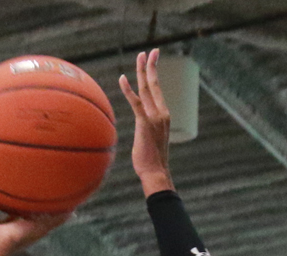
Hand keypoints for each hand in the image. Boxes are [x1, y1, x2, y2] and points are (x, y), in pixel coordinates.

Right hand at [0, 184, 68, 255]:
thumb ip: (57, 219)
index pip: (24, 210)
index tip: (31, 187)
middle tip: (9, 177)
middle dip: (7, 195)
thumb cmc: (20, 238)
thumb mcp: (42, 226)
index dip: (27, 201)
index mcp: (18, 223)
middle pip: (5, 205)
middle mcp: (3, 221)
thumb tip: (76, 212)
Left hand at [117, 50, 173, 195]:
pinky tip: (123, 78)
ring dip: (142, 71)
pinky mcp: (145, 123)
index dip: (154, 74)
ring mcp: (155, 117)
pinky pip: (136, 102)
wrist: (156, 172)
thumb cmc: (151, 161)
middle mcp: (162, 113)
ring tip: (140, 55)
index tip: (152, 61)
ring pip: (147, 89)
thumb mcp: (149, 141)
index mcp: (164, 116)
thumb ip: (146, 130)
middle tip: (150, 51)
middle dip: (151, 66)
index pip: (158, 90)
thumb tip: (140, 130)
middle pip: (155, 84)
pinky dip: (128, 90)